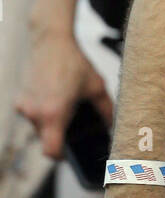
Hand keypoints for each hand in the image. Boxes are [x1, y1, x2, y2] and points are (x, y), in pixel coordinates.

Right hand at [16, 27, 114, 158]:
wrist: (51, 40)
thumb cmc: (74, 62)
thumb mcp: (97, 86)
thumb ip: (106, 110)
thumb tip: (111, 127)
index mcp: (54, 113)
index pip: (51, 151)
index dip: (62, 157)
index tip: (70, 153)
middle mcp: (35, 112)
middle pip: (46, 139)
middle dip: (60, 134)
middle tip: (74, 122)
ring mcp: (24, 106)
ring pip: (39, 127)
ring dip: (51, 121)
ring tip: (65, 104)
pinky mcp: (20, 98)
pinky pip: (32, 114)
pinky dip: (42, 111)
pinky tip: (55, 96)